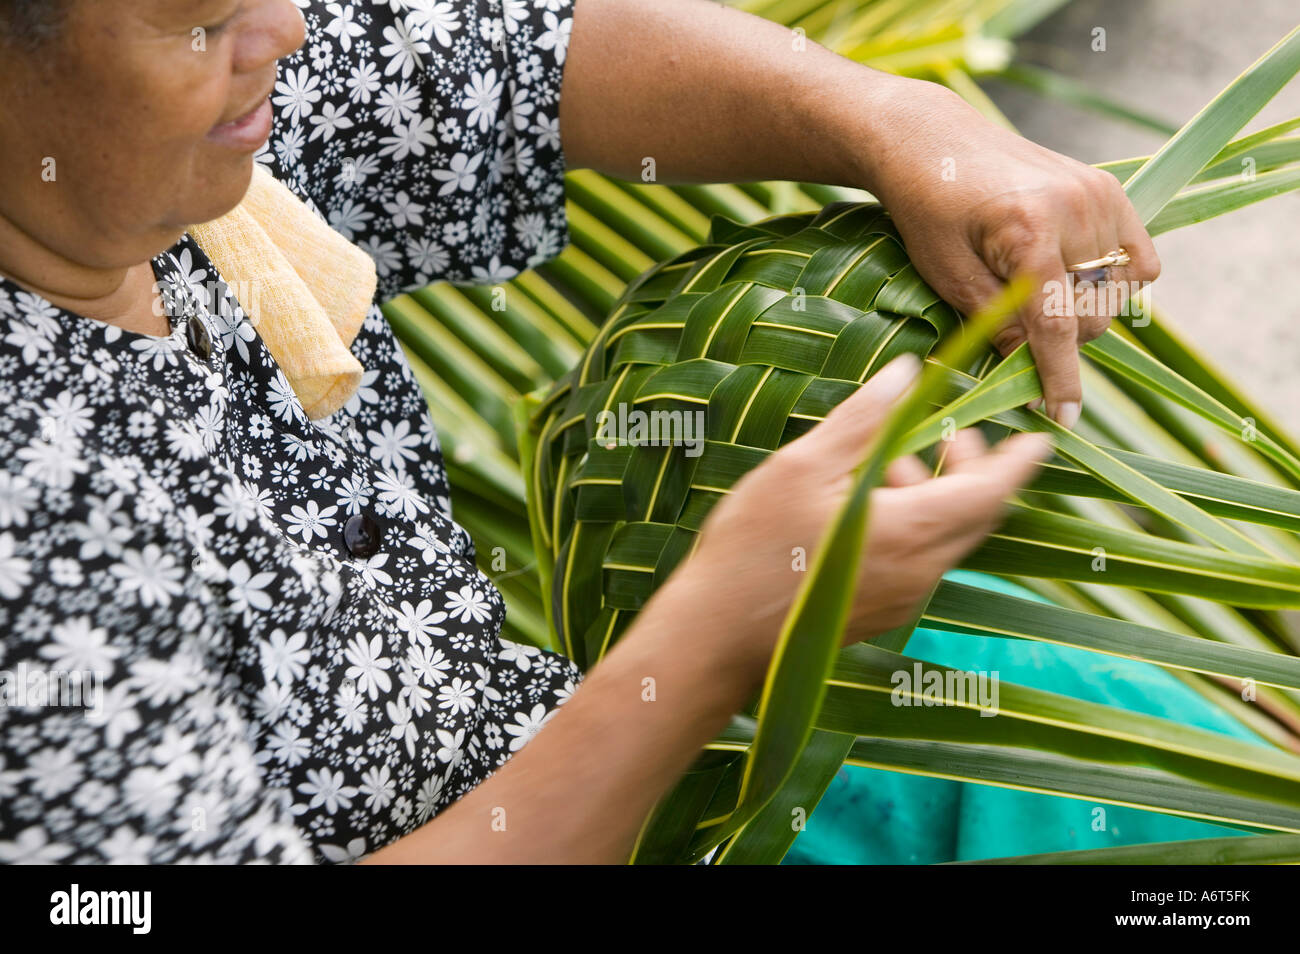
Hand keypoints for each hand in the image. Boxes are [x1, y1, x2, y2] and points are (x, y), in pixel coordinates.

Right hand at [661, 354, 1050, 680]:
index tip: (1040, 437)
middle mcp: (920, 571)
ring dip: (934, 494)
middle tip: (948, 432)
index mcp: (910, 532)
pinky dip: (913, 524)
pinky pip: (920, 560)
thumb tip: (908, 375)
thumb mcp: (802, 468)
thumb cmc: (753, 550)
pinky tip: (862, 507)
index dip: (1018, 462)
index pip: (991, 492)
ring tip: (883, 464)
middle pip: (973, 514)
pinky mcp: (880, 613)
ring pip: (945, 537)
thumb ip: (863, 421)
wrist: (717, 638)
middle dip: (973, 469)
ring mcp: (902, 598)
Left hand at [862, 79, 1160, 426]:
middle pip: (1092, 316)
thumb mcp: (946, 275)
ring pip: (1118, 295)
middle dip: (1059, 338)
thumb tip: (1031, 367)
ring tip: (1035, 288)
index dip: (1060, 379)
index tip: (1062, 418)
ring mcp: (1100, 196)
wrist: (932, 142)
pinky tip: (1075, 275)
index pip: (1059, 326)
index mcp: (1029, 231)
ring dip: (1084, 308)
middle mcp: (1076, 210)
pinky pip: (1139, 261)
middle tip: (1016, 325)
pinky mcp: (1109, 189)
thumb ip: (995, 322)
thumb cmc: (927, 210)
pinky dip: (1115, 281)